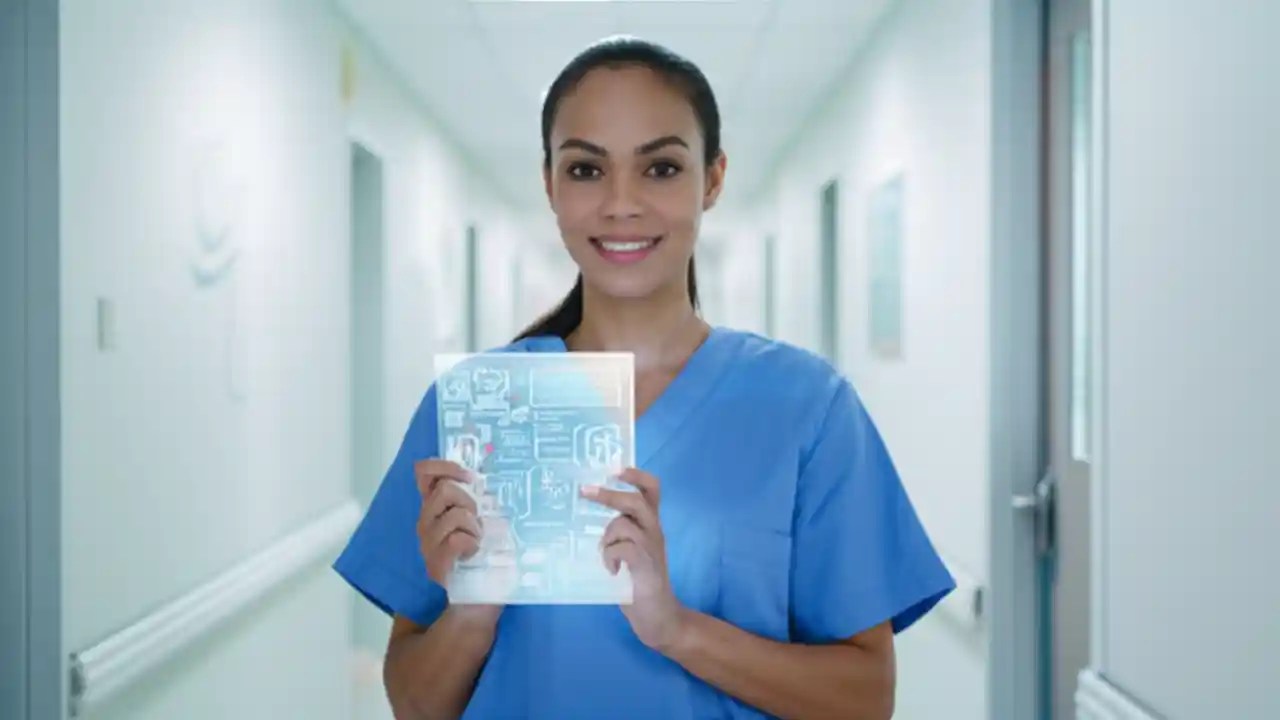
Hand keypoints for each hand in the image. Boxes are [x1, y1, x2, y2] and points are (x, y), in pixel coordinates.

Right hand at [414, 459, 504, 625]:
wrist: (477, 599)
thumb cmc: (484, 557)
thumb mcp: (483, 520)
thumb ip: (480, 501)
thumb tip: (489, 484)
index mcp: (435, 508)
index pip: (424, 474)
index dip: (443, 466)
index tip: (467, 476)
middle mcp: (426, 523)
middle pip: (443, 490)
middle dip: (469, 499)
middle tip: (479, 519)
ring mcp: (428, 544)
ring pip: (454, 515)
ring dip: (474, 526)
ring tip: (477, 541)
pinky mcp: (436, 564)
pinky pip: (456, 539)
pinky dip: (471, 543)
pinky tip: (474, 554)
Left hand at [582, 468, 688, 651]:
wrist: (659, 617)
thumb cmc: (637, 583)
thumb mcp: (627, 551)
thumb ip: (616, 535)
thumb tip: (580, 519)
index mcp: (651, 525)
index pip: (652, 489)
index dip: (635, 475)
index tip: (615, 467)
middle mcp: (654, 532)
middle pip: (637, 500)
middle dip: (609, 494)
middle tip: (584, 491)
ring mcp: (652, 549)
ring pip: (625, 524)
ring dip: (607, 536)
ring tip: (604, 555)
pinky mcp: (646, 568)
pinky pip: (624, 549)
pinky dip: (610, 557)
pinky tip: (611, 571)